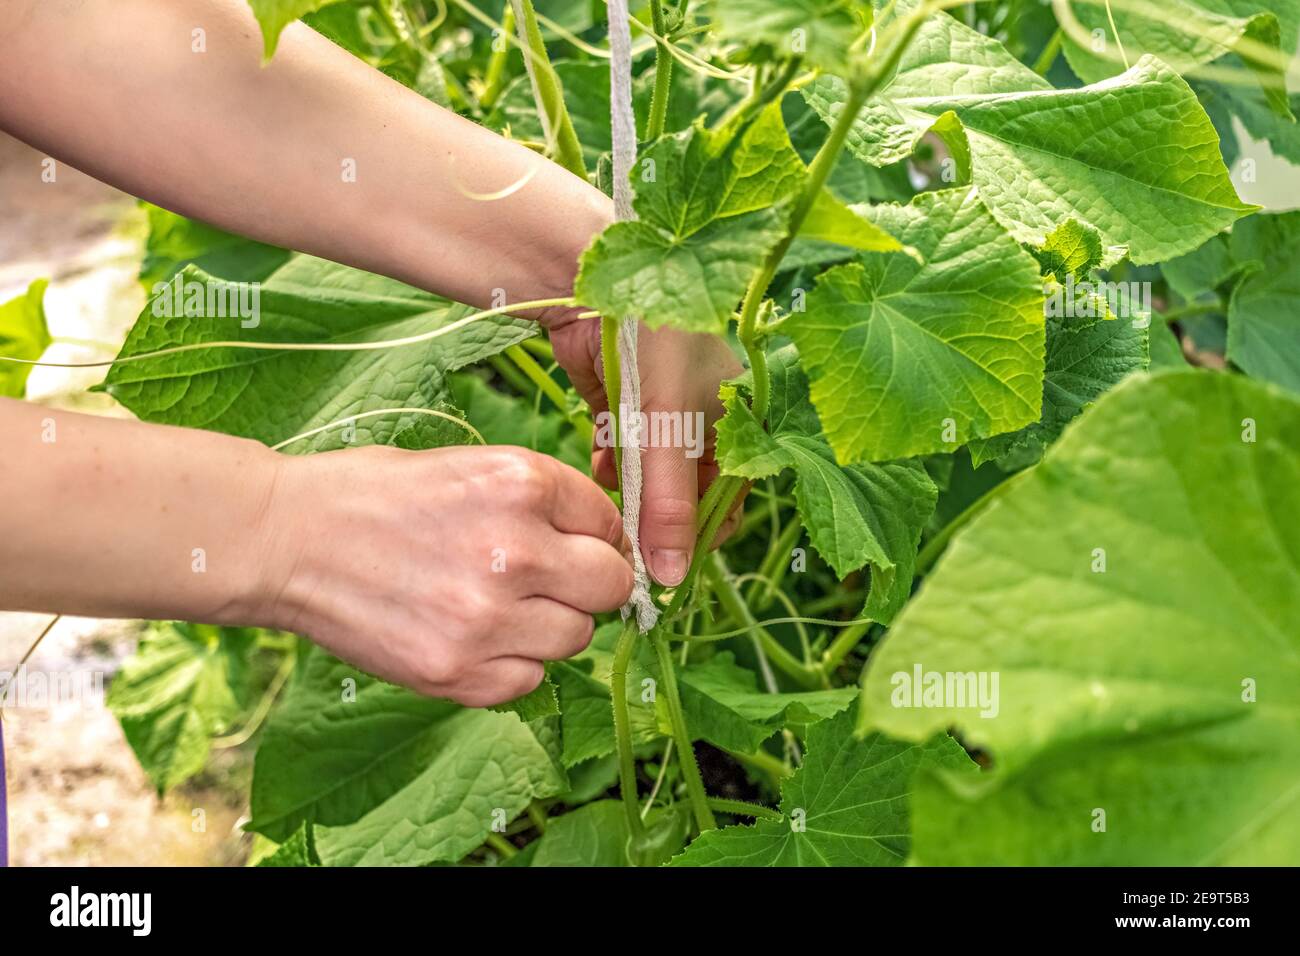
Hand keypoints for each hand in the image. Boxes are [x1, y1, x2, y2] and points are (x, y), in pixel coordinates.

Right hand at [262, 444, 634, 705]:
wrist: (284, 539)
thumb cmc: (372, 495)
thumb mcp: (467, 466)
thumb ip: (538, 501)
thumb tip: (598, 538)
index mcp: (521, 483)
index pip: (609, 522)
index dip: (594, 534)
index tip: (573, 542)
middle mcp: (516, 550)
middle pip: (610, 586)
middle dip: (591, 583)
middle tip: (552, 580)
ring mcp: (488, 618)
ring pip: (575, 638)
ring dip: (550, 625)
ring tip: (499, 606)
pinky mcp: (456, 672)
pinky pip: (528, 679)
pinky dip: (511, 664)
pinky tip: (473, 636)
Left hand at [546, 312, 745, 586]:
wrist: (591, 282)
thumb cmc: (652, 344)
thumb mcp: (666, 429)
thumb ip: (668, 506)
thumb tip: (673, 578)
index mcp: (739, 423)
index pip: (729, 500)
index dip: (700, 536)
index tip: (666, 566)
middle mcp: (706, 423)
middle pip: (686, 495)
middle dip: (658, 519)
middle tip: (630, 544)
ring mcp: (663, 417)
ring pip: (650, 480)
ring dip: (631, 496)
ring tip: (613, 504)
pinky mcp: (625, 409)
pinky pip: (623, 457)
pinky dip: (612, 468)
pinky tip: (601, 470)